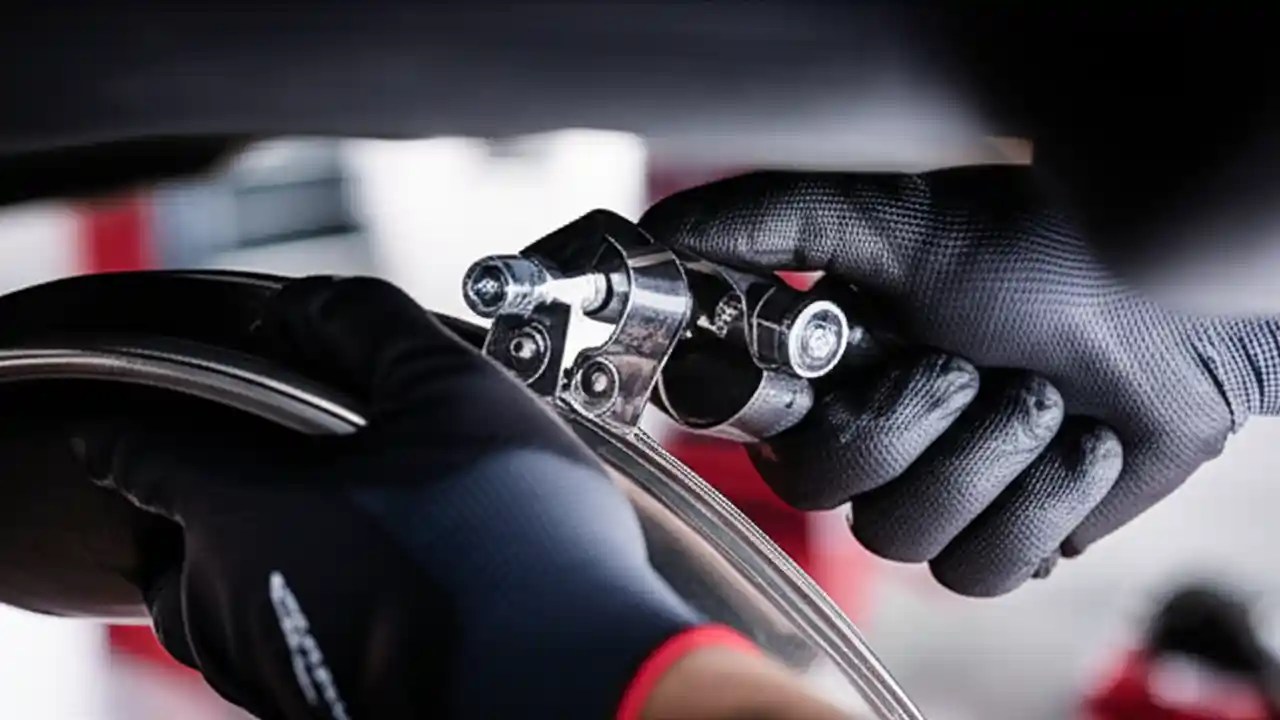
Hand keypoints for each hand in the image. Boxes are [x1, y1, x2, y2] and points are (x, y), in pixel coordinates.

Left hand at [70, 277, 742, 717]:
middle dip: (222, 511)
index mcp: (243, 513)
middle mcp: (236, 604)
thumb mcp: (453, 391)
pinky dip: (313, 616)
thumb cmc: (511, 546)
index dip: (131, 436)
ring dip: (268, 569)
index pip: (142, 459)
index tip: (123, 434)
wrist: (569, 681)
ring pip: (233, 608)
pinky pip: (285, 651)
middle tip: (301, 482)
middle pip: (185, 546)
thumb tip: (313, 304)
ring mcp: (274, 671)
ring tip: (353, 540)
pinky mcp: (319, 711)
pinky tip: (390, 598)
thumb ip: (372, 325)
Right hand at [641, 166, 1279, 596]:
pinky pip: (980, 570)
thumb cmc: (1037, 254)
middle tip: (971, 362)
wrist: (1171, 314)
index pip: (756, 429)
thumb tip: (664, 232)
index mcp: (828, 371)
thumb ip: (774, 222)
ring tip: (1040, 397)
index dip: (803, 410)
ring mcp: (930, 498)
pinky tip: (1077, 447)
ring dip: (991, 457)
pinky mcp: (997, 545)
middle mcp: (865, 439)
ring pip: (903, 538)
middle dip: (913, 420)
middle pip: (825, 488)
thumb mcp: (896, 219)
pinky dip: (1043, 503)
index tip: (856, 363)